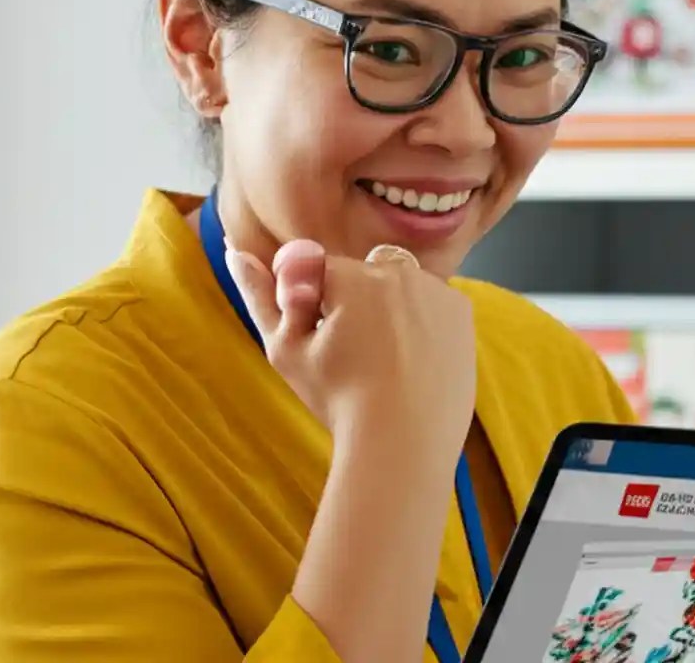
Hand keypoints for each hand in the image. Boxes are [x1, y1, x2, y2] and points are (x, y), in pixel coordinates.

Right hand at [226, 238, 478, 662]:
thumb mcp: (286, 351)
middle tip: (356, 354)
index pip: (319, 270)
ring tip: (385, 360)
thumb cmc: (338, 400)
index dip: (315, 308)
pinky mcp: (461, 310)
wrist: (403, 445)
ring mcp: (435, 289)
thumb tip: (232, 249)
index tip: (325, 344)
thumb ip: (259, 295)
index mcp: (351, 277)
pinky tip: (412, 359)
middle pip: (362, 272)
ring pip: (399, 283)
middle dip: (355, 300)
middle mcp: (397, 272)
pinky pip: (431, 301)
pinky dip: (422, 321)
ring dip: (390, 307)